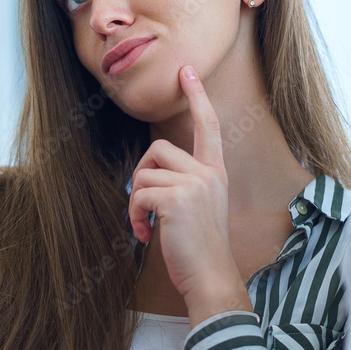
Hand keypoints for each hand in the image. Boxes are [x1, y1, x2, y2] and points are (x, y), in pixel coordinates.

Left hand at [128, 65, 250, 323]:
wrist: (210, 278)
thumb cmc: (200, 250)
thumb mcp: (198, 209)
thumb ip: (183, 185)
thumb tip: (146, 178)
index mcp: (215, 173)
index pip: (208, 126)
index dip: (197, 97)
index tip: (186, 71)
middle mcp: (208, 173)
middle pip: (158, 149)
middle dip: (142, 175)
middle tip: (144, 206)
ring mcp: (195, 184)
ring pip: (145, 174)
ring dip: (136, 203)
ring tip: (146, 227)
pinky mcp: (176, 199)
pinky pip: (139, 194)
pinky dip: (134, 216)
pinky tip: (146, 236)